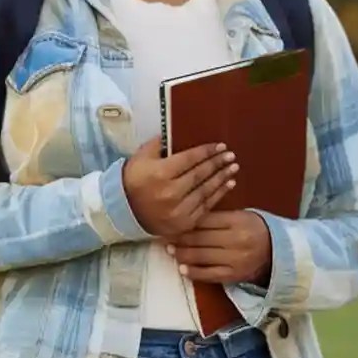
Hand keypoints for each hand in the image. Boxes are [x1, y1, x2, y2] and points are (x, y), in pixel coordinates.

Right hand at [123, 137, 238, 237]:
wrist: (123, 210)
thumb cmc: (133, 180)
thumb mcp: (140, 158)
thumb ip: (157, 145)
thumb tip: (173, 135)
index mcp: (160, 173)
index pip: (189, 159)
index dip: (207, 152)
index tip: (220, 146)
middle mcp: (170, 192)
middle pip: (200, 174)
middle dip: (217, 163)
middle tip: (230, 155)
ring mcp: (178, 210)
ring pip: (206, 191)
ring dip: (222, 178)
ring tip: (233, 168)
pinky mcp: (184, 223)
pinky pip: (205, 207)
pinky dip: (218, 195)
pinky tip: (227, 185)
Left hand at [167, 210, 272, 284]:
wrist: (277, 251)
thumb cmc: (252, 229)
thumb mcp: (238, 215)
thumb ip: (215, 216)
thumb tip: (184, 217)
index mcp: (237, 221)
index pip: (203, 221)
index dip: (184, 221)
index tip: (169, 221)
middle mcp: (236, 240)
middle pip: (199, 238)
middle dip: (178, 238)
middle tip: (164, 236)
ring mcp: (235, 259)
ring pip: (201, 257)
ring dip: (182, 254)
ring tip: (170, 250)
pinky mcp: (235, 275)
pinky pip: (209, 275)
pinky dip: (194, 272)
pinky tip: (182, 269)